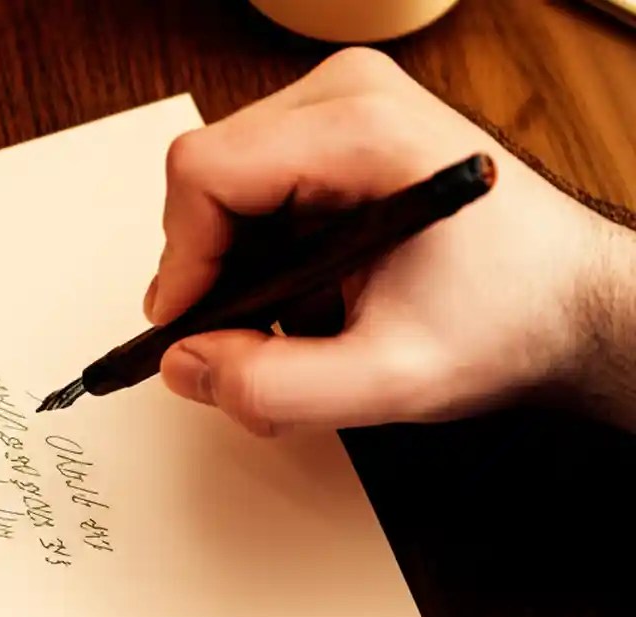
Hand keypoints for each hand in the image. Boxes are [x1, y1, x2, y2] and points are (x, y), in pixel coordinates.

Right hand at [149, 47, 635, 434]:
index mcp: (364, 134)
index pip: (206, 171)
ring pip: (224, 177)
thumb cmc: (509, 321)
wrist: (572, 301)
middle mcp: (349, 93)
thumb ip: (272, 384)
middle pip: (207, 173)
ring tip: (291, 320)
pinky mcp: (340, 121)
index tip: (191, 326)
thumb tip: (184, 364)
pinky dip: (261, 244)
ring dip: (235, 261)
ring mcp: (344, 99)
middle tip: (246, 340)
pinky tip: (307, 288)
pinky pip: (254, 177)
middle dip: (209, 267)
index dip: (182, 259)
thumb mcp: (389, 381)